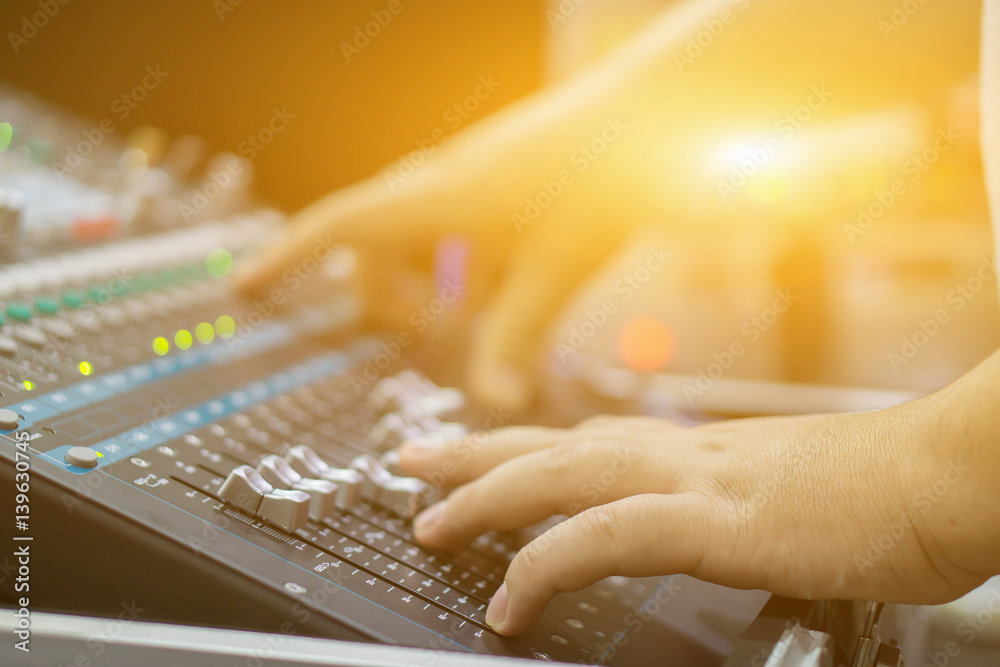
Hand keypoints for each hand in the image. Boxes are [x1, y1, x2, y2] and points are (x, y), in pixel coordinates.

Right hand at [233, 0, 946, 412]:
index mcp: (441, 199)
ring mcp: (477, 179)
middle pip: (375, 241)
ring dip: (430, 283)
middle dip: (379, 294)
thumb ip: (515, 340)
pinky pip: (460, 228)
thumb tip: (488, 403)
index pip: (338, 227)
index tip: (243, 287)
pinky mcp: (507, 184)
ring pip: (420, 236)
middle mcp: (447, 183)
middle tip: (415, 338)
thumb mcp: (556, 272)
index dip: (287, 258)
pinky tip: (512, 285)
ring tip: (466, 318)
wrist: (661, 114)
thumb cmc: (606, 178)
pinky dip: (467, 267)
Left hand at [399, 401, 995, 635]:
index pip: (584, 441)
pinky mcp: (714, 520)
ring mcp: (693, 480)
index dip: (522, 448)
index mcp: (695, 452)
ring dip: (485, 497)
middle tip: (411, 463)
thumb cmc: (880, 494)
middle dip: (474, 455)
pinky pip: (604, 537)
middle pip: (550, 444)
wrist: (943, 474)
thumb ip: (729, 509)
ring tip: (428, 522)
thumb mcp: (784, 499)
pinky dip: (547, 563)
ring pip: (558, 476)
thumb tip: (708, 526)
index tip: (475, 456)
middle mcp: (681, 454)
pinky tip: (508, 596)